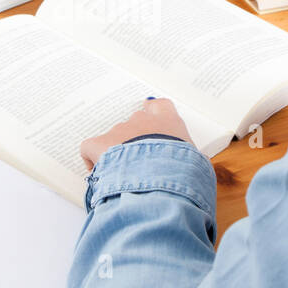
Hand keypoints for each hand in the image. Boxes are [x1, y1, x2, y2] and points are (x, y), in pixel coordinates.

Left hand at [80, 97, 194, 170]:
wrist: (160, 180)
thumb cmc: (182, 172)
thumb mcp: (196, 165)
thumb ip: (190, 159)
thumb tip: (192, 170)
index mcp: (168, 122)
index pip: (160, 107)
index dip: (155, 113)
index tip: (152, 119)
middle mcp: (142, 121)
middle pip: (135, 126)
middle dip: (135, 142)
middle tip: (140, 164)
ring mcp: (119, 130)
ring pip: (114, 140)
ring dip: (118, 155)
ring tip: (126, 177)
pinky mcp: (99, 143)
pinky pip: (91, 149)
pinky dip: (93, 160)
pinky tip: (101, 176)